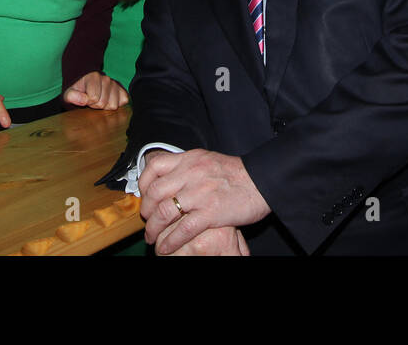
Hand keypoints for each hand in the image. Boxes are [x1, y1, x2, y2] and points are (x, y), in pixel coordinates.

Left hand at [63, 71, 127, 110]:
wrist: (86, 85)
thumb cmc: (78, 91)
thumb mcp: (69, 93)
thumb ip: (72, 96)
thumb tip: (84, 100)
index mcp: (93, 77)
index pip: (94, 98)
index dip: (88, 102)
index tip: (84, 98)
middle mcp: (106, 78)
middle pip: (103, 103)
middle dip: (95, 105)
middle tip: (91, 100)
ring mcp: (115, 84)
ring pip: (113, 105)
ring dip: (105, 106)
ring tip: (99, 100)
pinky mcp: (122, 90)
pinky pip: (124, 101)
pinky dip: (116, 104)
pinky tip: (108, 101)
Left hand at [139, 149, 270, 253]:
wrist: (263, 180)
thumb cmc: (237, 173)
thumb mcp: (208, 160)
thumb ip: (188, 166)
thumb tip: (168, 176)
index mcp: (190, 159)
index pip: (155, 165)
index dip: (144, 182)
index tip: (144, 195)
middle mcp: (191, 174)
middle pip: (155, 192)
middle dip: (146, 210)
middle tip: (147, 220)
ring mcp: (200, 193)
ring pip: (164, 212)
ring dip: (153, 228)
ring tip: (152, 238)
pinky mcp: (210, 213)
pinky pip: (182, 229)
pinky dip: (169, 241)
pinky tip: (165, 248)